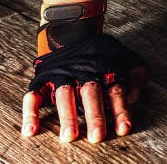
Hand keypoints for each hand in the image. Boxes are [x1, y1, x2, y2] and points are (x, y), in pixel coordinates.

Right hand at [21, 31, 150, 143]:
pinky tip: (31, 130)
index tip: (124, 129)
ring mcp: (61, 76)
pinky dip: (31, 113)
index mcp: (105, 70)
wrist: (72, 30)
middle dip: (95, 115)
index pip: (115, 91)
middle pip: (91, 94)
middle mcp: (83, 73)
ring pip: (65, 95)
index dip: (121, 110)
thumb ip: (136, 75)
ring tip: (69, 136)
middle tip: (97, 136)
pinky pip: (33, 96)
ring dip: (67, 116)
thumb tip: (134, 97)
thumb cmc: (101, 53)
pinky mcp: (42, 80)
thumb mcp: (125, 57)